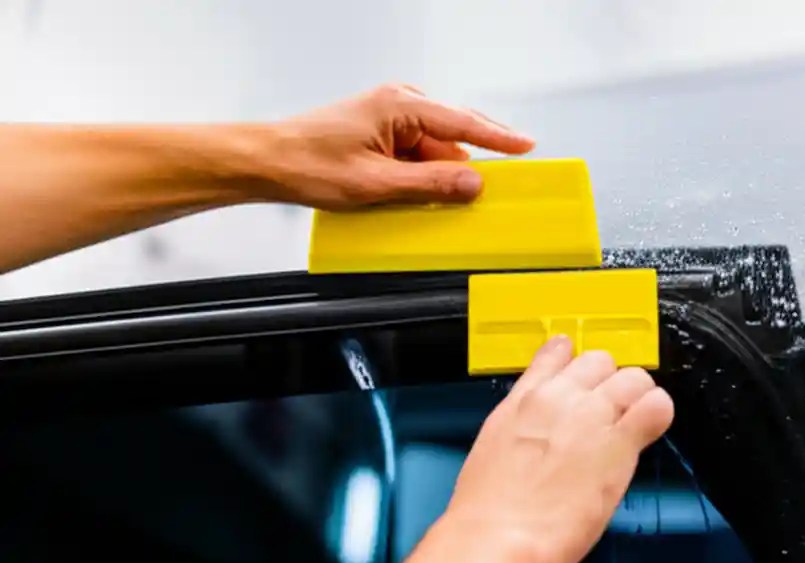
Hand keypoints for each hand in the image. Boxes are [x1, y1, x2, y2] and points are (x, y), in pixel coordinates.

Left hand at [264, 84, 534, 208]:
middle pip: (453, 137)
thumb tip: (472, 183)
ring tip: (442, 205)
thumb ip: (430, 184)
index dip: (499, 138)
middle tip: (494, 190)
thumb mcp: (376, 184)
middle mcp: (398, 105)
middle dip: (469, 166)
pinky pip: (417, 156)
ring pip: (435, 151)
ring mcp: (390, 119)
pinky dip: (422, 177)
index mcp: (400, 106)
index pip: (463, 122)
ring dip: (440, 177)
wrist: (268, 162)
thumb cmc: (309, 163)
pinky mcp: (382, 135)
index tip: (527, 146)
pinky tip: (420, 199)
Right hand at [444, 338, 674, 562]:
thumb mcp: (493, 451)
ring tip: (633, 424)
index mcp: (523, 400)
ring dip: (637, 397)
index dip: (574, 363)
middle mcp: (558, 398)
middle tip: (611, 413)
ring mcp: (591, 416)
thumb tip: (536, 438)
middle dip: (609, 382)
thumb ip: (523, 431)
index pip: (556, 354)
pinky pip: (655, 407)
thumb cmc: (488, 513)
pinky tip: (650, 429)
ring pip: (633, 377)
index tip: (583, 376)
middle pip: (600, 361)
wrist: (497, 539)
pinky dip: (658, 413)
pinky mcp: (619, 443)